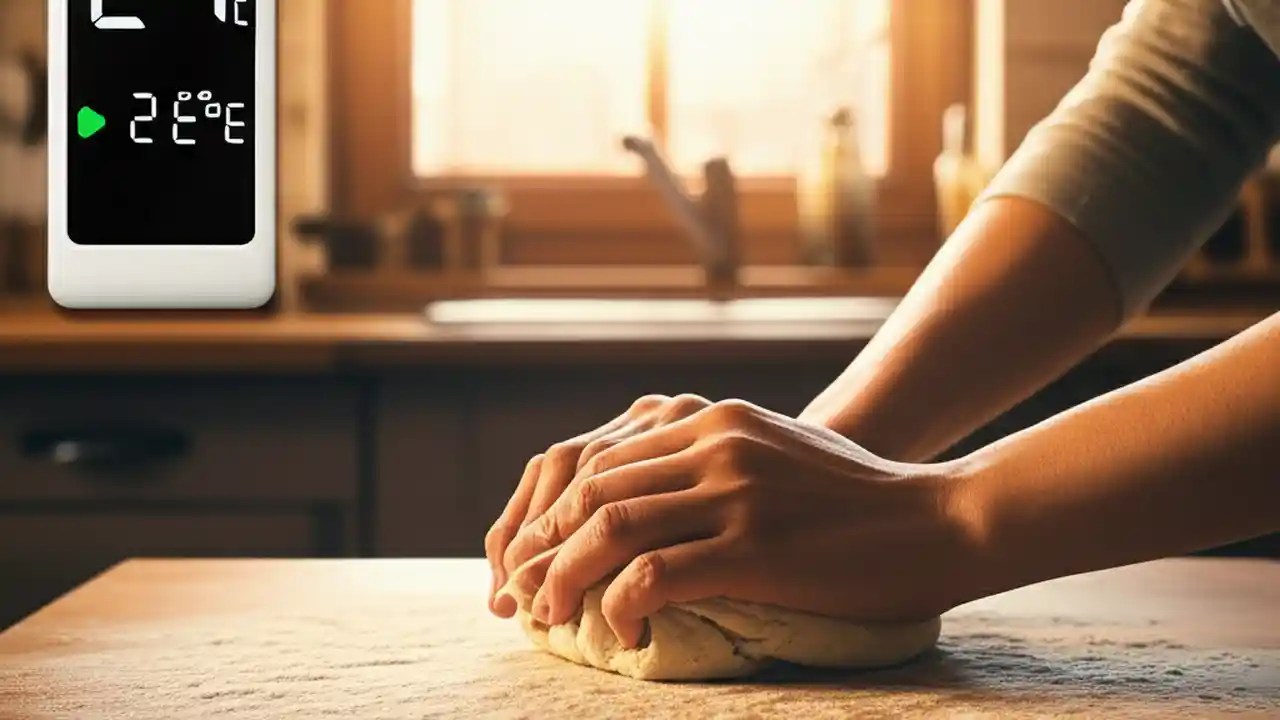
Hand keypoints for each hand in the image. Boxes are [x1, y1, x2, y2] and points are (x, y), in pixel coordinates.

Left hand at [502, 399, 980, 647]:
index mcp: (714, 421)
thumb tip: (647, 502)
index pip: (601, 459)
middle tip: (520, 594)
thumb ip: (713, 461)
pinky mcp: (755, 546)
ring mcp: (736, 491)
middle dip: (542, 545)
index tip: (533, 557)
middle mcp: (716, 443)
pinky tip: (619, 633)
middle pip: (592, 489)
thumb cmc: (860, 503)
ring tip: (548, 617)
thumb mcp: (776, 455)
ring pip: (610, 527)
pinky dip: (620, 606)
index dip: (554, 512)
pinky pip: (655, 573)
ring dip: (564, 577)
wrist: (941, 521)